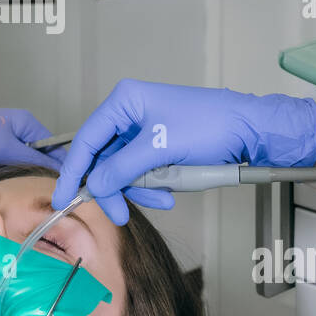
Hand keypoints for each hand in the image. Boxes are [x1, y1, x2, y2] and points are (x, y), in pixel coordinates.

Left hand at [0, 95, 60, 173]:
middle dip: (22, 169)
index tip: (59, 186)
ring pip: (16, 161)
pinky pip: (0, 161)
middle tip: (8, 171)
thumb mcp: (4, 150)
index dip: (56, 166)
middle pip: (34, 156)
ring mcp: (2, 135)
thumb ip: (33, 159)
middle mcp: (17, 126)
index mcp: (26, 121)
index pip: (53, 147)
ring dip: (4, 169)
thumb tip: (58, 169)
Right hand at [52, 79, 315, 224]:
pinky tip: (170, 192)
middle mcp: (129, 113)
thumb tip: (94, 186)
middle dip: (114, 187)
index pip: (86, 140)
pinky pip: (142, 173)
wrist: (251, 131)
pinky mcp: (159, 146)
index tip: (63, 199)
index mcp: (124, 101)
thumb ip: (121, 168)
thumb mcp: (160, 148)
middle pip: (103, 159)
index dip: (73, 171)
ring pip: (123, 170)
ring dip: (138, 189)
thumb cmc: (209, 126)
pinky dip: (152, 186)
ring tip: (162, 197)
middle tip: (119, 213)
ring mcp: (144, 131)